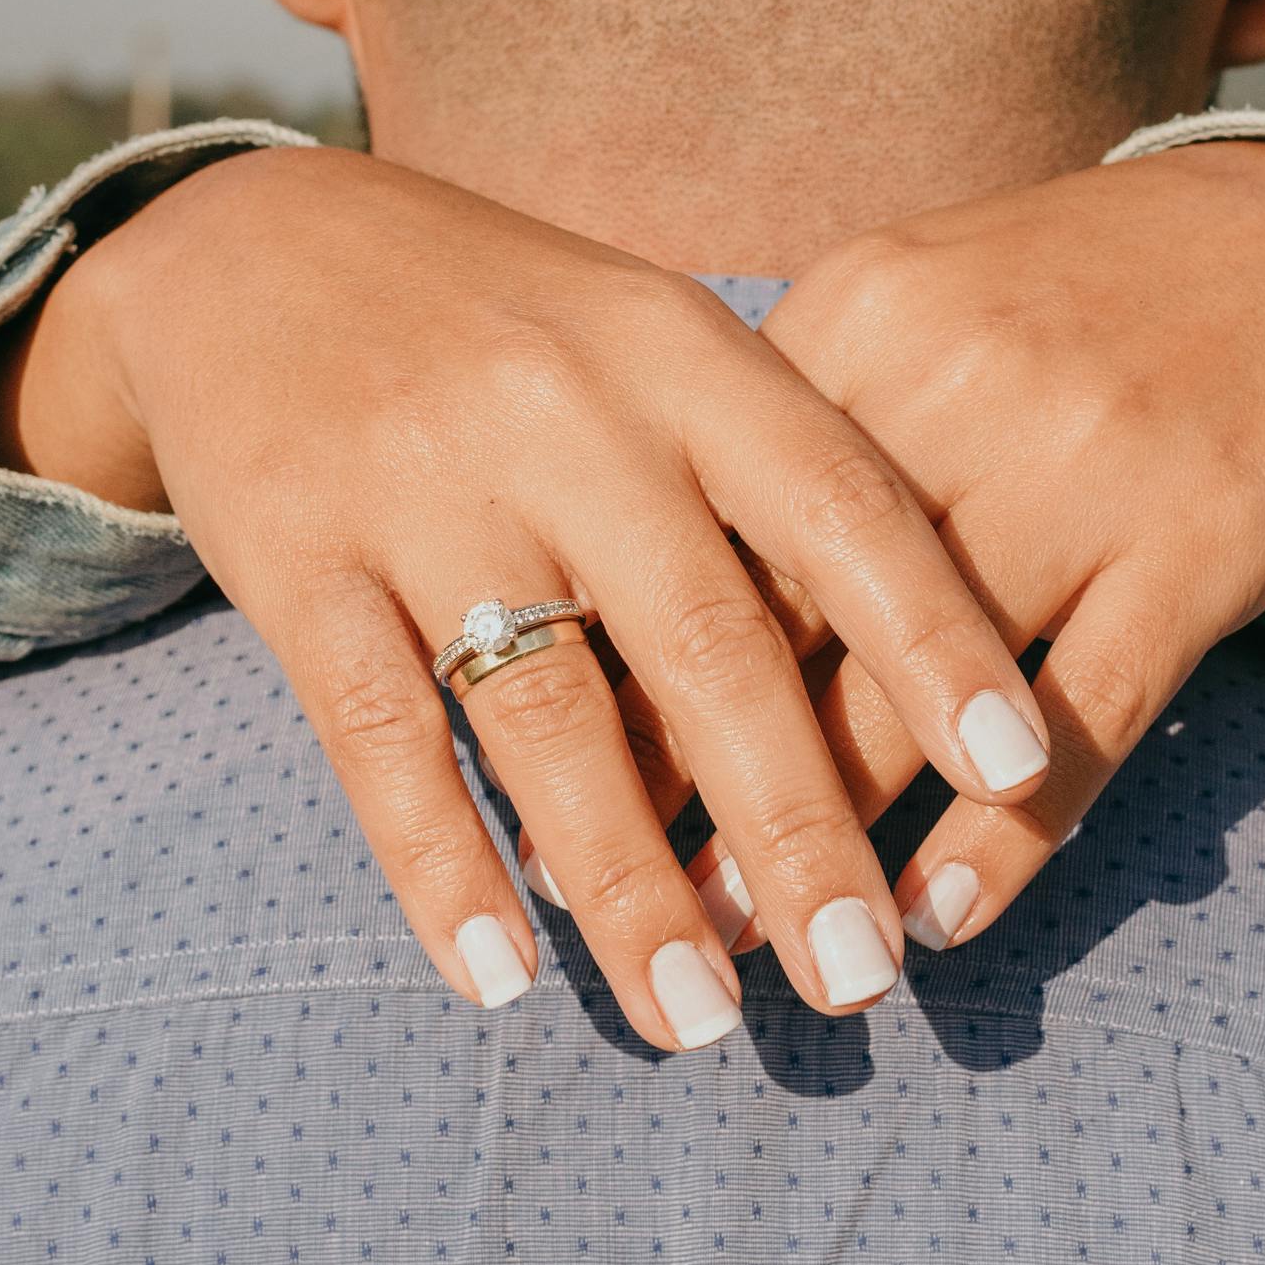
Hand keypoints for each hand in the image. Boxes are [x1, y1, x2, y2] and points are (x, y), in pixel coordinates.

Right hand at [0, 146, 1051, 1045]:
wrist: (248, 242)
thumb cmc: (506, 320)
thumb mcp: (650, 340)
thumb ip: (763, 476)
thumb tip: (906, 683)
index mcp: (681, 352)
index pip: (842, 505)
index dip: (935, 640)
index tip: (1016, 770)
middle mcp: (566, 413)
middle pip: (708, 643)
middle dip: (796, 828)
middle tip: (863, 978)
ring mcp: (423, 486)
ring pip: (548, 715)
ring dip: (630, 886)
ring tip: (698, 1021)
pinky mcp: (292, 554)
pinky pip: (379, 737)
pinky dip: (442, 867)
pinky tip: (501, 979)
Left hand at [668, 141, 1264, 951]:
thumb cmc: (1072, 294)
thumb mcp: (915, 301)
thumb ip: (794, 416)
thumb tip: (646, 577)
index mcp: (859, 317)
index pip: (708, 517)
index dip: (626, 658)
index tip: (561, 772)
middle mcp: (953, 386)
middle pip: (790, 618)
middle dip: (698, 779)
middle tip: (639, 903)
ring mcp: (1080, 471)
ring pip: (916, 698)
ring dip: (829, 842)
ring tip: (763, 946)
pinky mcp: (1195, 547)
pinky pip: (1078, 727)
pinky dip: (1000, 842)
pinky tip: (939, 923)